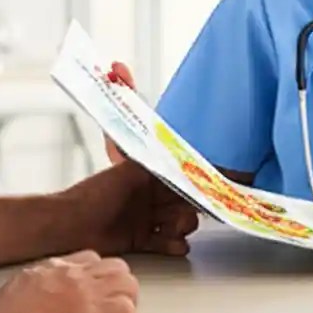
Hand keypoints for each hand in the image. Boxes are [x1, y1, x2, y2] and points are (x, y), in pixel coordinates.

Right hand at [0, 250, 138, 312]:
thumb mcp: (20, 284)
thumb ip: (40, 282)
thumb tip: (47, 288)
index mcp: (55, 266)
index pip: (91, 257)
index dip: (99, 271)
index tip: (98, 284)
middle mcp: (75, 274)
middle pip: (115, 266)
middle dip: (120, 281)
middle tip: (117, 297)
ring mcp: (87, 293)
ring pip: (127, 283)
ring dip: (129, 297)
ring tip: (124, 311)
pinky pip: (126, 309)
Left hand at [64, 59, 197, 256]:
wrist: (72, 225)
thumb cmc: (97, 189)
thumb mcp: (123, 152)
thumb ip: (126, 107)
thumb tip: (119, 67)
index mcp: (154, 172)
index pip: (191, 169)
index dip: (216, 174)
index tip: (240, 176)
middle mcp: (154, 194)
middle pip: (189, 199)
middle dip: (197, 205)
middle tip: (195, 209)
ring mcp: (150, 218)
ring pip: (183, 222)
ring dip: (183, 225)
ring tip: (172, 227)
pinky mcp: (143, 240)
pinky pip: (168, 244)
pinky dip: (174, 245)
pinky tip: (173, 244)